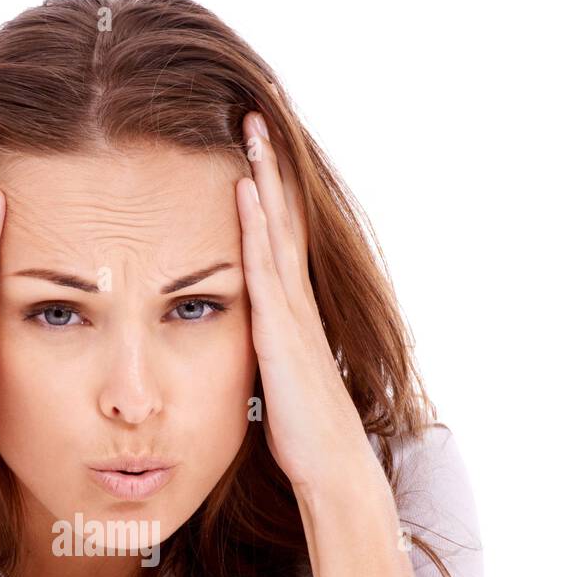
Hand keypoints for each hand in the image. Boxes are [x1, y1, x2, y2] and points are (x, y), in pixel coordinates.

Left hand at [235, 111, 384, 505]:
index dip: (272, 189)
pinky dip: (254, 226)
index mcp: (295, 312)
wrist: (332, 469)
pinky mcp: (281, 333)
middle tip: (259, 107)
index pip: (281, 236)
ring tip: (251, 125)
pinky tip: (242, 190)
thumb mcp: (279, 382)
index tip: (258, 145)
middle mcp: (298, 302)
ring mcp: (293, 313)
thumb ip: (267, 352)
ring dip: (265, 175)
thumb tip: (250, 342)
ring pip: (277, 229)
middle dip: (271, 161)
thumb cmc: (306, 436)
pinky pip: (265, 268)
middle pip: (284, 216)